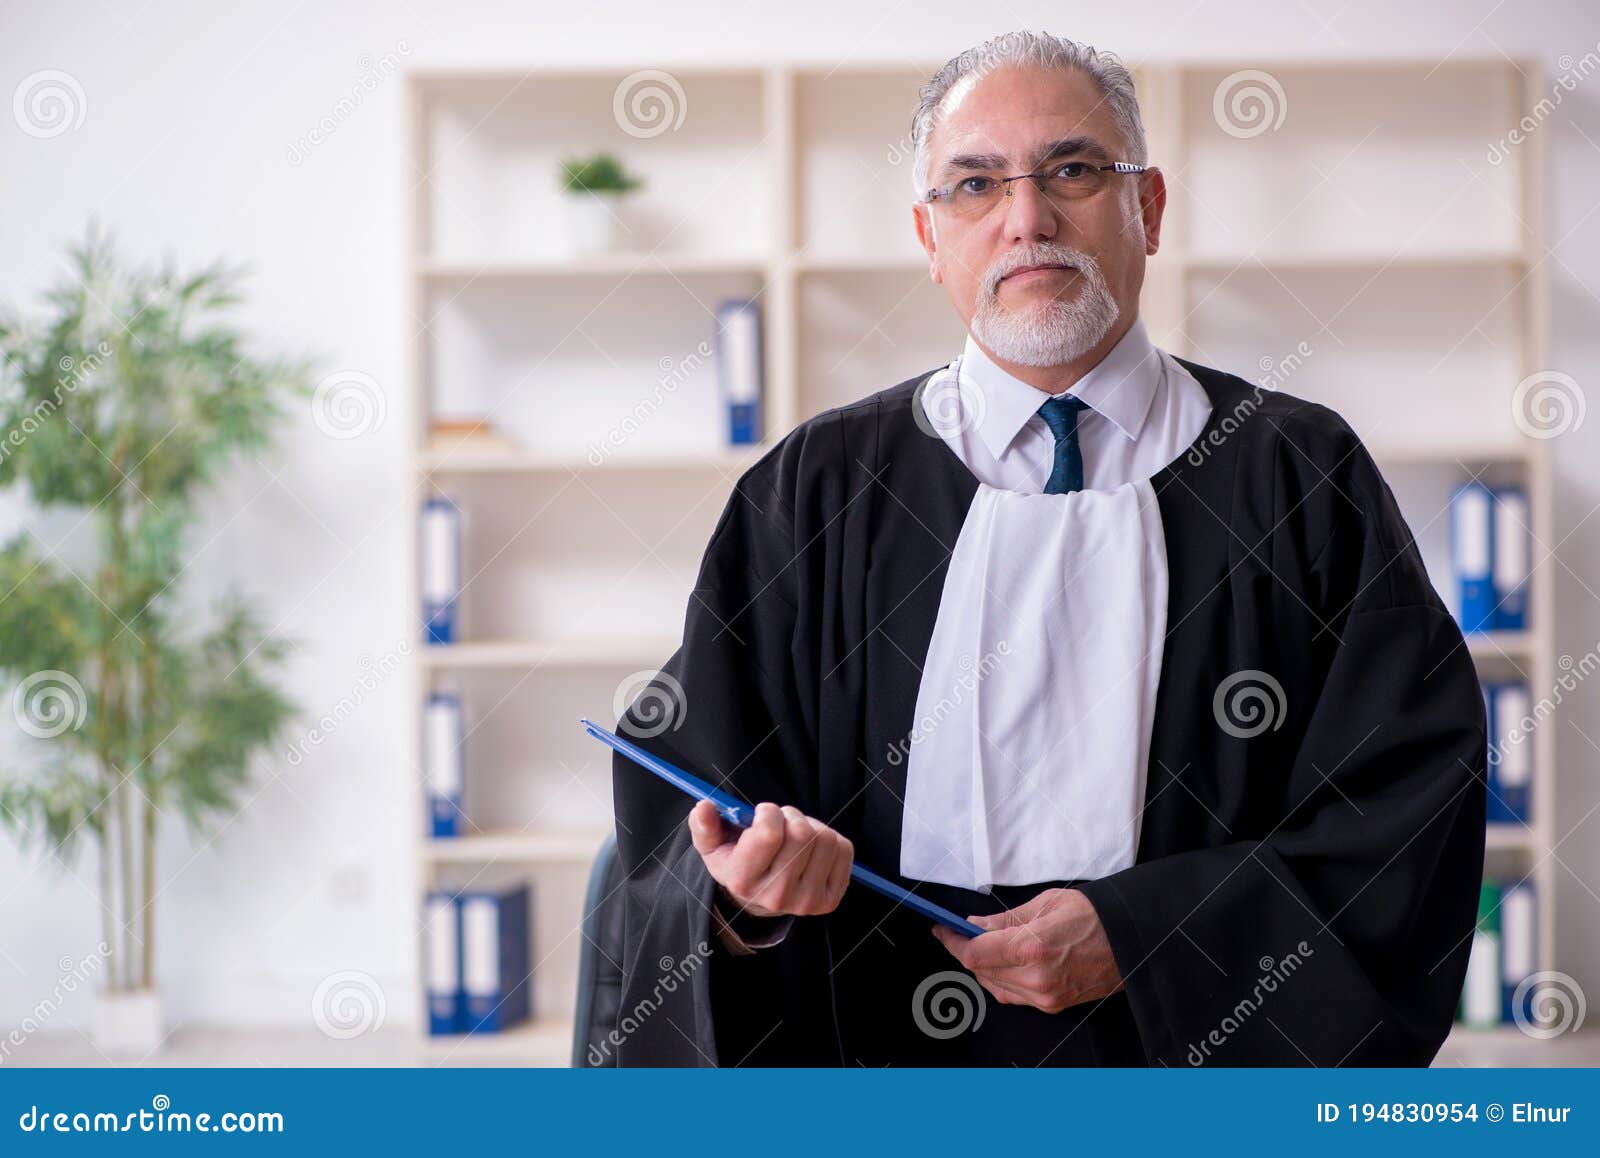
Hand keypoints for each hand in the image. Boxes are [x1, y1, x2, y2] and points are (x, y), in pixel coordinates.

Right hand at [688, 800, 853, 918]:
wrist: (760, 896)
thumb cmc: (737, 860)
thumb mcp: (713, 845)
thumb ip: (704, 825)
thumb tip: (704, 806)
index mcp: (743, 880)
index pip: (769, 834)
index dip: (769, 812)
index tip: (764, 813)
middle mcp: (775, 896)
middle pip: (801, 833)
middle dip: (791, 815)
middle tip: (781, 822)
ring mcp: (806, 901)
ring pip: (825, 838)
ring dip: (812, 825)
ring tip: (795, 835)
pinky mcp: (829, 900)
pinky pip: (844, 849)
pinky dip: (831, 839)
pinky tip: (812, 848)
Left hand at [932, 888, 1122, 1013]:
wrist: (1132, 940)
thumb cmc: (1093, 915)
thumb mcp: (1046, 904)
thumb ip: (1006, 920)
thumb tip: (975, 927)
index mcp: (1032, 948)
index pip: (975, 954)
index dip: (953, 942)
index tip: (943, 929)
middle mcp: (1036, 978)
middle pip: (981, 972)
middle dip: (966, 952)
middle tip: (958, 934)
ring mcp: (1046, 996)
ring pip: (995, 987)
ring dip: (982, 968)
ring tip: (980, 946)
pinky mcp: (1054, 1005)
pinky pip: (1014, 996)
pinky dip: (1001, 980)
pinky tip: (1001, 964)